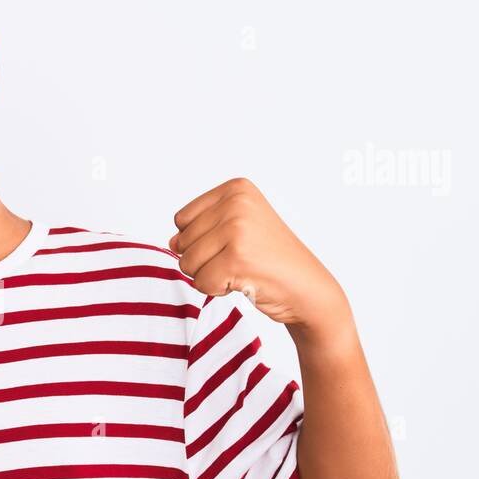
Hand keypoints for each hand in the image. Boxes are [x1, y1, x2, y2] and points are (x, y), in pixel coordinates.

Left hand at [168, 177, 347, 331]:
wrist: (307, 288)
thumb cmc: (270, 260)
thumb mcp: (237, 228)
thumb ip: (199, 229)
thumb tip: (171, 243)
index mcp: (236, 189)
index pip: (181, 220)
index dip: (200, 241)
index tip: (232, 243)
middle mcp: (237, 203)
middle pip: (181, 241)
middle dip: (204, 260)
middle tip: (239, 260)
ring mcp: (237, 229)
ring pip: (187, 263)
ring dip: (209, 275)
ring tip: (241, 270)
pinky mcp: (237, 258)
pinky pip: (201, 282)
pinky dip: (217, 290)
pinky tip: (243, 282)